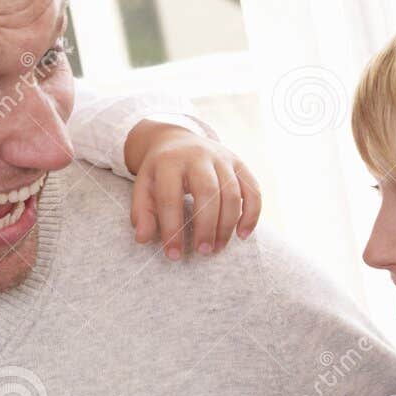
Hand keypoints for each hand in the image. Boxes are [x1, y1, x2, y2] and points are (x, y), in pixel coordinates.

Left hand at [124, 121, 261, 258]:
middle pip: (208, 192)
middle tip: (202, 252)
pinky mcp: (239, 164)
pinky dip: (251, 214)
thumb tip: (142, 238)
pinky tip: (242, 235)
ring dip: (227, 225)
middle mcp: (198, 156)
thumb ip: (142, 212)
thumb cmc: (159, 172)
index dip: (172, 229)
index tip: (174, 254)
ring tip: (217, 247)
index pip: (171, 198)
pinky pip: (253, 190)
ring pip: (232, 193)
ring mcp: (222, 158)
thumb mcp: (143, 187)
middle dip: (206, 226)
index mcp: (169, 161)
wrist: (176, 140)